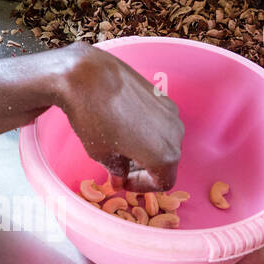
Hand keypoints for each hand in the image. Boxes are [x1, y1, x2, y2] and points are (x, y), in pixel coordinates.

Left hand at [60, 43, 183, 191]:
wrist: (87, 76)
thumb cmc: (93, 119)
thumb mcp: (102, 154)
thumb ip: (117, 170)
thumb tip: (120, 179)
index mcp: (164, 155)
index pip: (163, 183)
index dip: (143, 186)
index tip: (124, 180)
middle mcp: (175, 134)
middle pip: (166, 161)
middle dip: (145, 168)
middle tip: (120, 166)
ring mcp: (171, 112)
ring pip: (165, 140)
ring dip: (147, 149)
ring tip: (120, 145)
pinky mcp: (162, 96)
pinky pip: (161, 122)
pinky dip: (148, 130)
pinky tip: (124, 125)